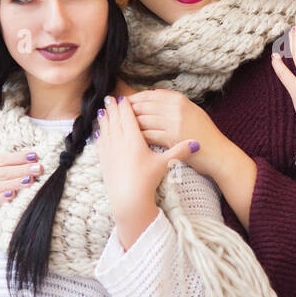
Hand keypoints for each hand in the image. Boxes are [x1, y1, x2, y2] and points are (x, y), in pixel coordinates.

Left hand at [95, 96, 198, 249]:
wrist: (128, 199)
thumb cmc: (147, 180)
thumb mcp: (164, 164)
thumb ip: (179, 151)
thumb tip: (196, 144)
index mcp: (133, 138)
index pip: (127, 116)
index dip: (125, 105)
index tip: (123, 97)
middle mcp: (118, 140)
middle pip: (113, 118)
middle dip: (112, 107)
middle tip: (109, 97)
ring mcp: (108, 150)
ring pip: (104, 128)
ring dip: (104, 117)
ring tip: (103, 110)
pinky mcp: (103, 159)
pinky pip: (100, 141)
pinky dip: (99, 133)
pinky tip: (99, 132)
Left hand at [127, 89, 229, 177]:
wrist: (218, 154)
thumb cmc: (205, 135)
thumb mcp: (193, 112)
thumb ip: (174, 103)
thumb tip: (154, 94)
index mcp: (179, 99)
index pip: (149, 95)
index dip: (133, 99)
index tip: (122, 104)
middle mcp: (176, 108)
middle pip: (143, 105)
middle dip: (126, 110)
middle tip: (114, 115)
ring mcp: (174, 122)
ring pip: (143, 119)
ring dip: (129, 124)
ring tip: (118, 128)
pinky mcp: (171, 138)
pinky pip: (148, 134)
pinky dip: (137, 136)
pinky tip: (129, 140)